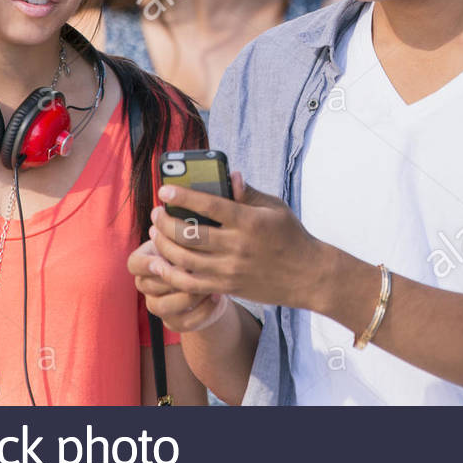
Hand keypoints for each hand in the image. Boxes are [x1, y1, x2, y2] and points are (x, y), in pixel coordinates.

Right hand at [128, 240, 230, 332]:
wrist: (211, 281)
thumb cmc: (198, 252)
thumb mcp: (191, 241)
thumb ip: (184, 238)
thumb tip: (186, 233)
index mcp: (146, 261)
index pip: (134, 264)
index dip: (146, 265)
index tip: (162, 262)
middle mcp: (147, 285)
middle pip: (147, 286)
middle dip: (172, 279)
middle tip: (195, 271)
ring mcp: (157, 305)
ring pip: (162, 306)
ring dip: (186, 296)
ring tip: (208, 285)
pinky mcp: (173, 322)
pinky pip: (183, 321)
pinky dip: (202, 310)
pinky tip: (215, 296)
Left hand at [147, 171, 330, 309]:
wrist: (307, 275)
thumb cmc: (291, 236)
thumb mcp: (275, 208)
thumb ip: (248, 193)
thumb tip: (231, 175)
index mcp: (249, 221)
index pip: (209, 206)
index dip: (183, 196)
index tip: (165, 190)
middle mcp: (237, 246)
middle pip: (189, 233)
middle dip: (165, 221)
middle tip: (156, 212)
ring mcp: (230, 269)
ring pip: (184, 259)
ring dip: (163, 245)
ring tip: (155, 233)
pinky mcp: (227, 286)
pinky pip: (191, 283)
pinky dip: (172, 273)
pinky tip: (162, 263)